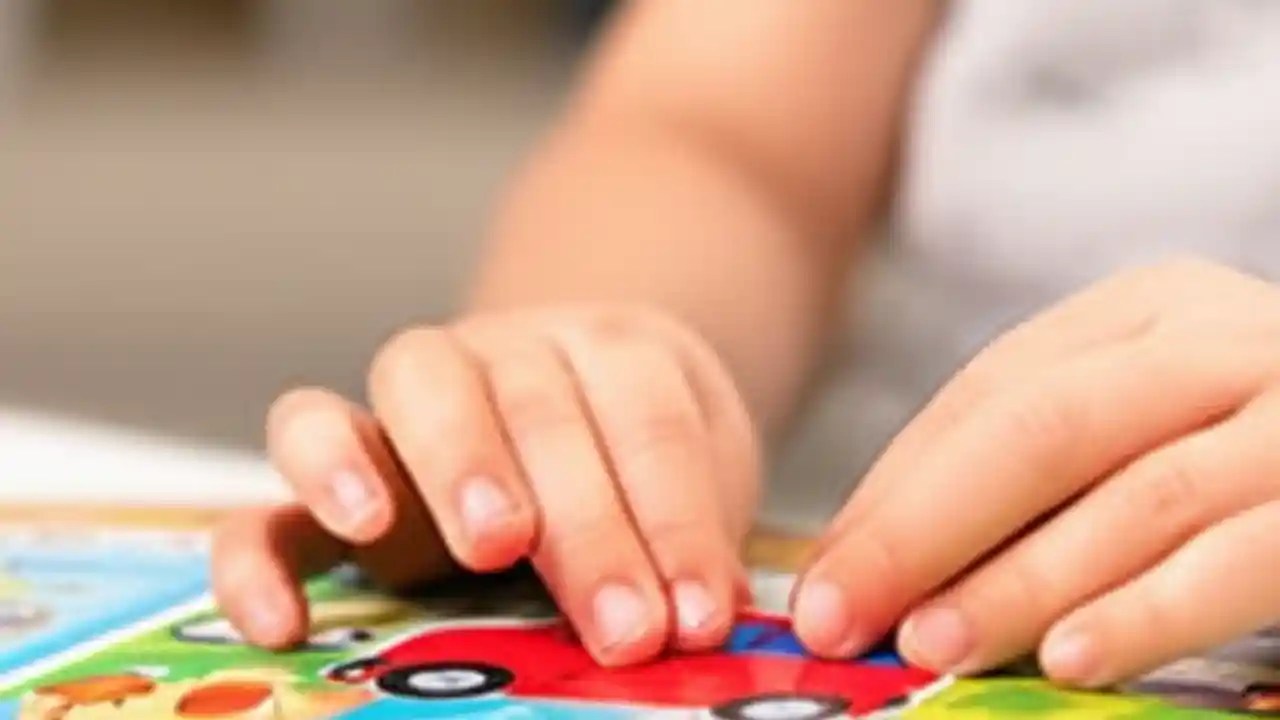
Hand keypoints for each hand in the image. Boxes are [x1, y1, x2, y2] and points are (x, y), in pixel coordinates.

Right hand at [212, 305, 759, 664]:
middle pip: (539, 408)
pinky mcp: (334, 461)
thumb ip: (684, 531)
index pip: (646, 420)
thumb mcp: (684, 481)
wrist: (563, 388)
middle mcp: (505, 353)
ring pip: (413, 385)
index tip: (703, 611)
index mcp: (611, 350)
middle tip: (625, 623)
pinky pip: (277, 479)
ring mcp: (411, 397)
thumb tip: (699, 617)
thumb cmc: (629, 452)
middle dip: (587, 523)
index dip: (679, 518)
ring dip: (453, 463)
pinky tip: (283, 620)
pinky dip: (263, 541)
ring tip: (490, 546)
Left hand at [793, 258, 1279, 687]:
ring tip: (933, 646)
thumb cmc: (1246, 449)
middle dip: (924, 532)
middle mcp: (1221, 338)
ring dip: (1021, 583)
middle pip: (1040, 430)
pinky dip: (1151, 610)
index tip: (828, 578)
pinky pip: (1240, 556)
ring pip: (1133, 497)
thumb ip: (1037, 470)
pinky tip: (1073, 659)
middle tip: (844, 617)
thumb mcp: (1143, 419)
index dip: (897, 492)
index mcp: (1145, 312)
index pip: (988, 396)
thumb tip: (878, 564)